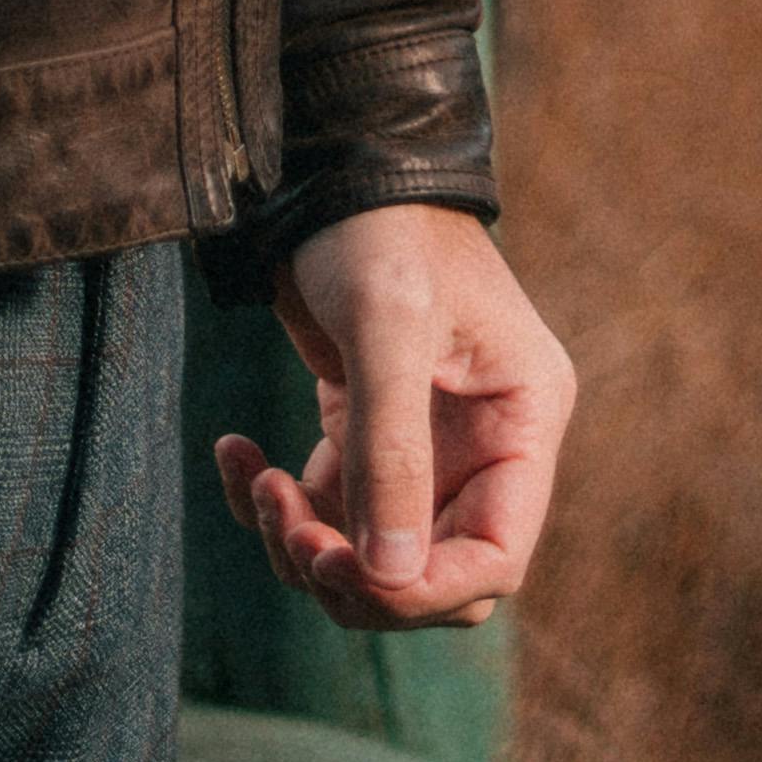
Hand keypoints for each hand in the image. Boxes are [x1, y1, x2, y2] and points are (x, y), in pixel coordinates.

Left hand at [212, 206, 572, 631]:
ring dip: (302, 542)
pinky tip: (237, 451)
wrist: (334, 174)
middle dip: (356, 574)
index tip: (345, 565)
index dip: (423, 588)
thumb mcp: (388, 333)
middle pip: (432, 576)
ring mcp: (428, 448)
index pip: (496, 556)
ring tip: (257, 480)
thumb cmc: (380, 233)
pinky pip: (325, 516)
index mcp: (523, 420)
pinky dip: (273, 505)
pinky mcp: (367, 437)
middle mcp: (486, 445)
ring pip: (371, 559)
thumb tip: (392, 580)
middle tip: (293, 532)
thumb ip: (392, 455)